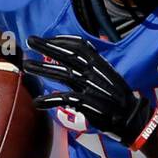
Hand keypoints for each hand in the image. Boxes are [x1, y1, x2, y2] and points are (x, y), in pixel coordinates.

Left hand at [23, 35, 157, 145]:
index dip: (62, 40)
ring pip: (62, 74)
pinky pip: (65, 99)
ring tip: (26, 67)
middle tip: (30, 41)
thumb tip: (77, 60)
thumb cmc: (118, 98)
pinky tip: (37, 101)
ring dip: (42, 70)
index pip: (79, 46)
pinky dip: (50, 100)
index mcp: (100, 65)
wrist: (131, 118)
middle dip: (47, 47)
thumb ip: (93, 68)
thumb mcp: (109, 76)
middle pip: (67, 56)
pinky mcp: (87, 104)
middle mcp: (94, 73)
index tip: (48, 39)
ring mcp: (90, 88)